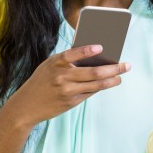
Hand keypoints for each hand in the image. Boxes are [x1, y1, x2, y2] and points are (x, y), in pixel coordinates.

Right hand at [3, 45, 129, 128]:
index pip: (72, 53)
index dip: (87, 50)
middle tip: (126, 65)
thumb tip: (94, 55)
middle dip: (114, 69)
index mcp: (55, 63)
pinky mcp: (71, 102)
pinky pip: (90, 93)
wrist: (26, 106)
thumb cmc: (41, 81)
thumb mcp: (49, 66)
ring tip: (121, 76)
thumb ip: (67, 61)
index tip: (101, 47)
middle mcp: (62, 76)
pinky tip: (109, 83)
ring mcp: (67, 90)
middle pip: (94, 72)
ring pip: (96, 85)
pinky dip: (100, 87)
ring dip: (112, 80)